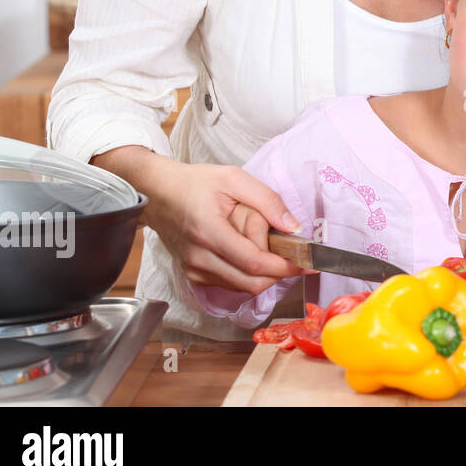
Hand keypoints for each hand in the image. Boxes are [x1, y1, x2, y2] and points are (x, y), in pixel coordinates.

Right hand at [144, 160, 306, 294]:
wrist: (157, 193)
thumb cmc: (194, 183)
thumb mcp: (234, 178)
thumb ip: (267, 201)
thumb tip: (294, 227)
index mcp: (209, 233)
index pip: (255, 264)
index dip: (285, 267)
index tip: (307, 263)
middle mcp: (200, 258)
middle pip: (252, 283)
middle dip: (280, 274)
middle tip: (294, 256)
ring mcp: (195, 270)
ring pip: (243, 287)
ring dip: (265, 274)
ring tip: (269, 247)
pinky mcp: (194, 275)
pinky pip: (231, 283)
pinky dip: (249, 274)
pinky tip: (252, 252)